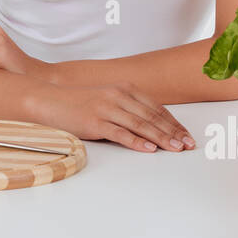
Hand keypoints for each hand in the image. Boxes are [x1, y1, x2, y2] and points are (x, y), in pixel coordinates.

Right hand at [31, 81, 195, 152]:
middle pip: (152, 116)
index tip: (187, 135)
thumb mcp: (107, 100)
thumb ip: (127, 108)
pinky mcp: (95, 122)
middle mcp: (118, 96)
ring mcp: (107, 109)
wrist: (48, 100)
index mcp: (124, 89)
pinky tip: (150, 149)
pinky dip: (137, 142)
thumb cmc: (78, 103)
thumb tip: (151, 125)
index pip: (157, 108)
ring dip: (161, 138)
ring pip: (141, 125)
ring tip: (176, 148)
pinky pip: (121, 133)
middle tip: (189, 145)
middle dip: (173, 132)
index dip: (174, 123)